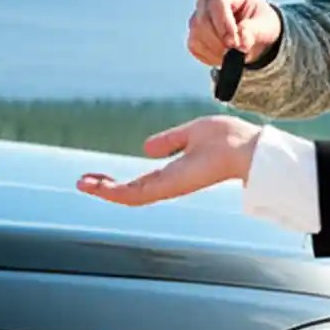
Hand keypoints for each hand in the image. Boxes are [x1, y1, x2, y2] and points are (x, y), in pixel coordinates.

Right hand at [76, 115, 261, 206]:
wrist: (246, 149)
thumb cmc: (229, 139)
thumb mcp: (191, 133)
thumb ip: (170, 141)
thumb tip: (146, 147)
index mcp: (175, 173)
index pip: (141, 182)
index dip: (119, 181)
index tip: (98, 177)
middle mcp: (169, 185)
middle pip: (131, 193)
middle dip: (105, 189)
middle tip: (83, 183)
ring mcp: (168, 188)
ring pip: (128, 196)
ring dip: (103, 191)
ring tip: (82, 184)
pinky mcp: (168, 187)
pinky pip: (134, 195)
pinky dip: (112, 192)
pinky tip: (96, 186)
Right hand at [187, 0, 280, 66]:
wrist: (256, 34)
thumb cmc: (261, 23)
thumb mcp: (266, 25)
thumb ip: (254, 31)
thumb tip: (241, 40)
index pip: (219, 1)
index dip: (224, 22)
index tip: (235, 42)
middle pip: (203, 17)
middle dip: (219, 38)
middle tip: (235, 50)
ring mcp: (200, 15)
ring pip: (196, 31)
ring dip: (214, 48)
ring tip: (231, 54)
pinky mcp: (195, 32)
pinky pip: (194, 45)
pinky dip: (208, 55)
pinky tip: (222, 56)